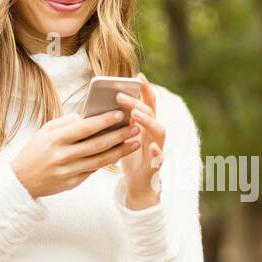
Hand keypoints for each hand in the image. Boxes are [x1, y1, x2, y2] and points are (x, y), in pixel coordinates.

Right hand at [9, 107, 141, 198]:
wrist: (21, 180)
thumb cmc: (35, 151)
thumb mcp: (46, 131)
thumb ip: (67, 123)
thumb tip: (89, 116)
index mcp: (56, 139)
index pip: (85, 128)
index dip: (104, 121)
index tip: (120, 114)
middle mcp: (63, 156)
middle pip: (98, 145)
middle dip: (119, 135)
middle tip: (136, 127)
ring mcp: (68, 172)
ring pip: (100, 160)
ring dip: (120, 151)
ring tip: (135, 142)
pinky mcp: (72, 183)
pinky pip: (93, 171)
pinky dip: (108, 162)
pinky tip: (120, 154)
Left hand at [115, 73, 166, 209]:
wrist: (139, 184)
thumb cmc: (130, 157)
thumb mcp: (122, 136)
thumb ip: (119, 122)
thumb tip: (102, 106)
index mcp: (146, 125)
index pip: (148, 103)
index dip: (145, 89)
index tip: (137, 76)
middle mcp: (154, 133)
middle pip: (150, 113)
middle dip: (136, 102)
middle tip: (120, 96)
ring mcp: (158, 148)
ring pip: (159, 131)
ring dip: (147, 121)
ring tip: (135, 115)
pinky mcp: (156, 165)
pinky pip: (160, 157)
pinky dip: (157, 151)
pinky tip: (151, 145)